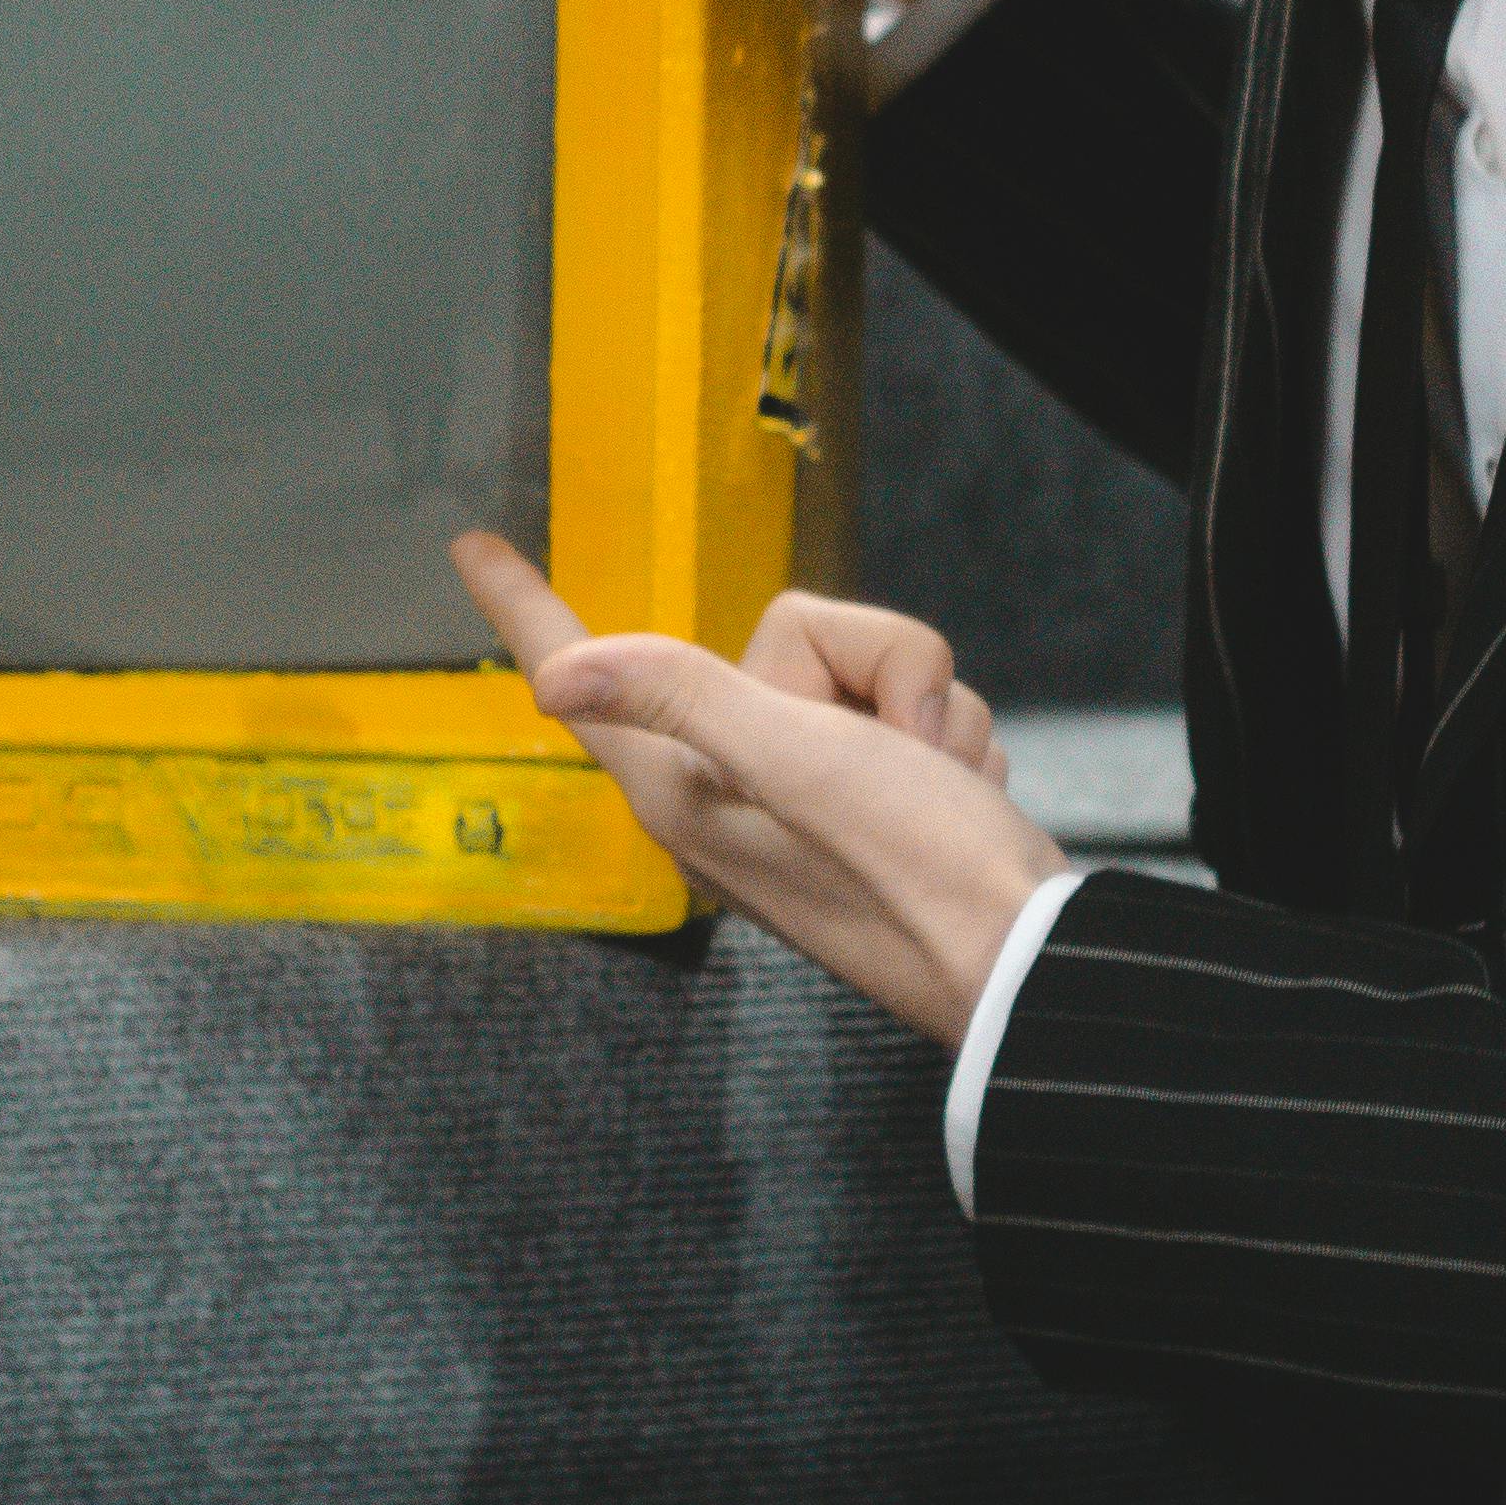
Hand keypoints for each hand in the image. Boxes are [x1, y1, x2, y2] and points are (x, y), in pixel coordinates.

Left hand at [451, 530, 1065, 1043]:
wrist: (1031, 958)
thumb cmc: (916, 872)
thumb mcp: (796, 763)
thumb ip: (683, 698)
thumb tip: (556, 675)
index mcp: (684, 783)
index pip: (583, 675)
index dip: (528, 604)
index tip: (474, 546)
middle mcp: (733, 779)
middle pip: (787, 635)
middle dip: (874, 663)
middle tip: (908, 747)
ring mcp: (807, 787)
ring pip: (866, 665)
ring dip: (926, 706)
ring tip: (937, 782)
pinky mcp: (873, 794)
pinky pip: (911, 707)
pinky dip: (950, 738)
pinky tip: (959, 796)